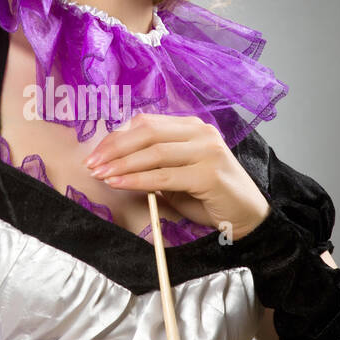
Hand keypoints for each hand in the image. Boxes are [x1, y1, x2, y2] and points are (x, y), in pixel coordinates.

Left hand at [82, 111, 269, 240]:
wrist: (247, 217)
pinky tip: (119, 184)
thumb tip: (114, 163)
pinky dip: (137, 179)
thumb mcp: (177, 176)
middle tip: (92, 164)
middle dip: (114, 148)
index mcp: (192, 127)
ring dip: (122, 164)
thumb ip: (154, 164)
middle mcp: (201, 132)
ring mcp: (207, 151)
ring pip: (154, 152)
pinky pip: (164, 175)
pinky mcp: (208, 174)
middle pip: (147, 132)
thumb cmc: (210, 198)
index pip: (146, 123)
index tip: (95, 153)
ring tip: (101, 175)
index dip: (117, 136)